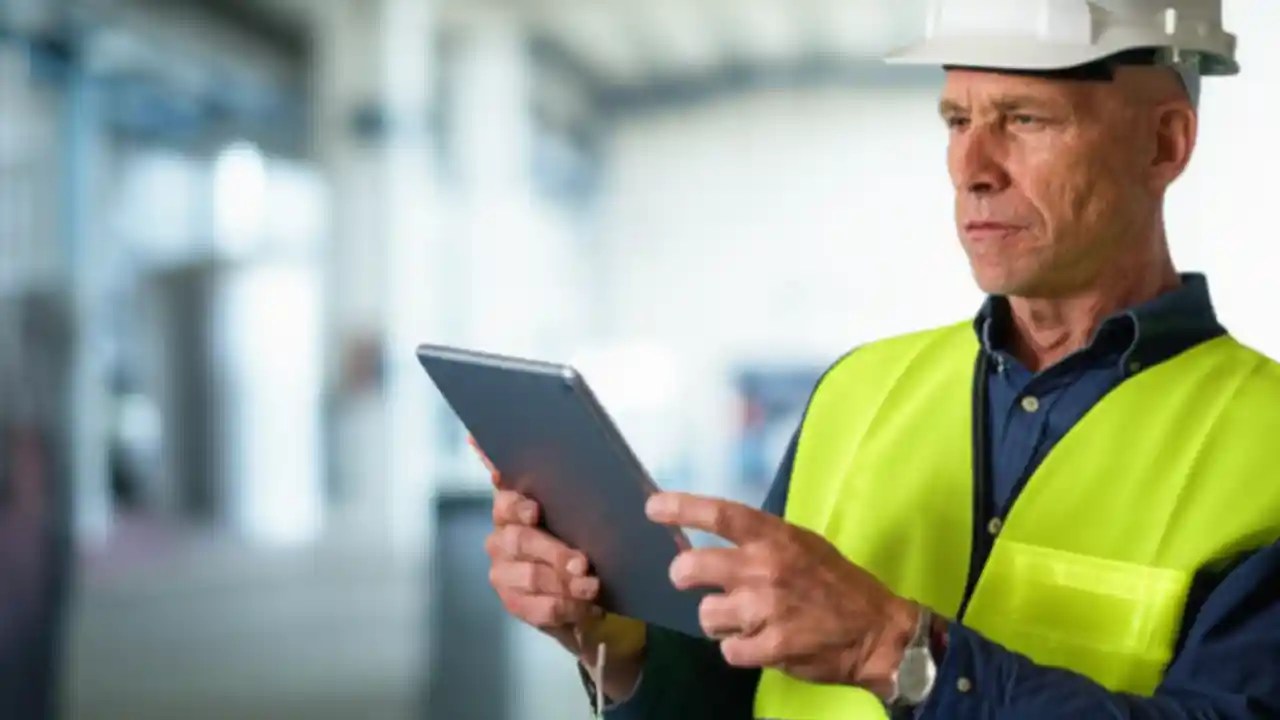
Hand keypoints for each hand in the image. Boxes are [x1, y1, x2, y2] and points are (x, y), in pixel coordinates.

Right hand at [472, 438, 645, 700]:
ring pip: (530, 576)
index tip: (536, 511)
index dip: (517, 505)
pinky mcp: (514, 603)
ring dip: (564, 583)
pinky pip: (538, 608)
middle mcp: (501, 538)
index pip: (504, 500)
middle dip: (554, 552)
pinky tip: (588, 607)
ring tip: (592, 586)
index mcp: (512, 510)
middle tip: (583, 563)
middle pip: (520, 540)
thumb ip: (570, 487)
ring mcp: (503, 573)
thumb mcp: (582, 511)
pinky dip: (566, 608)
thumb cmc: (581, 539)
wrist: (585, 591)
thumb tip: (526, 454)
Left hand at [646, 492, 918, 698]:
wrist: (877, 632)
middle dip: (683, 576)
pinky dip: (739, 649)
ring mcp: (765, 610)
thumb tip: (713, 538)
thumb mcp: (803, 545)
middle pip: (689, 568)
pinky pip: (727, 649)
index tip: (652, 507)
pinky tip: (759, 642)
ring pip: (705, 615)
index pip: (719, 515)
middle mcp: (765, 569)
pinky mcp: (770, 647)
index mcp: (775, 538)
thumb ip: (761, 541)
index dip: (681, 508)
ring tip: (743, 619)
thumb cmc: (836, 583)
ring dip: (718, 620)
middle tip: (692, 580)